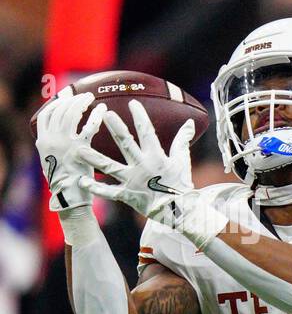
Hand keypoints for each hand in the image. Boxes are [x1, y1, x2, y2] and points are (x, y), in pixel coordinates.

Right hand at [34, 91, 105, 211]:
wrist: (71, 199)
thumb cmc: (68, 182)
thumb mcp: (56, 160)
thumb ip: (57, 144)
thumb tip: (64, 130)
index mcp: (42, 142)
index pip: (46, 115)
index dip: (56, 103)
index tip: (66, 95)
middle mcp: (50, 140)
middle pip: (59, 111)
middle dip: (71, 99)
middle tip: (83, 94)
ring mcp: (63, 144)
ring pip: (71, 115)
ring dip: (81, 103)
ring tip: (92, 98)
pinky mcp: (79, 150)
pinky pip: (88, 127)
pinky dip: (95, 116)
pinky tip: (102, 110)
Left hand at [79, 100, 198, 224]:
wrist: (180, 211)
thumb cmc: (181, 185)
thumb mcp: (183, 161)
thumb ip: (182, 141)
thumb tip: (190, 123)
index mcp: (156, 156)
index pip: (147, 132)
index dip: (140, 116)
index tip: (132, 103)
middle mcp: (142, 166)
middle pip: (126, 144)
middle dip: (116, 128)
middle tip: (105, 113)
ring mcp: (133, 181)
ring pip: (110, 167)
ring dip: (94, 158)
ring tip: (79, 149)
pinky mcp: (128, 195)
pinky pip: (109, 192)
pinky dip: (96, 188)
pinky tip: (82, 181)